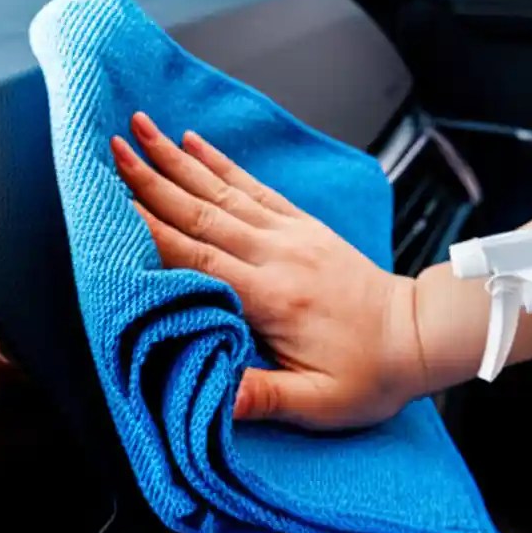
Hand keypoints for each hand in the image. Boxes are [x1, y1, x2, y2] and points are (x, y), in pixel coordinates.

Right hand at [111, 112, 427, 428]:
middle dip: (151, 180)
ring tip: (141, 128)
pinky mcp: (302, 227)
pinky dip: (221, 163)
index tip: (113, 203)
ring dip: (176, 159)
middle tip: (112, 149)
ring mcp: (291, 235)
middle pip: (200, 213)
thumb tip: (216, 399)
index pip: (197, 258)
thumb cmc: (369, 375)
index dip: (151, 230)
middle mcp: (277, 256)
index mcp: (272, 298)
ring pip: (222, 191)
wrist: (419, 335)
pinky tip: (195, 143)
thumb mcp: (319, 404)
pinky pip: (254, 187)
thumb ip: (264, 398)